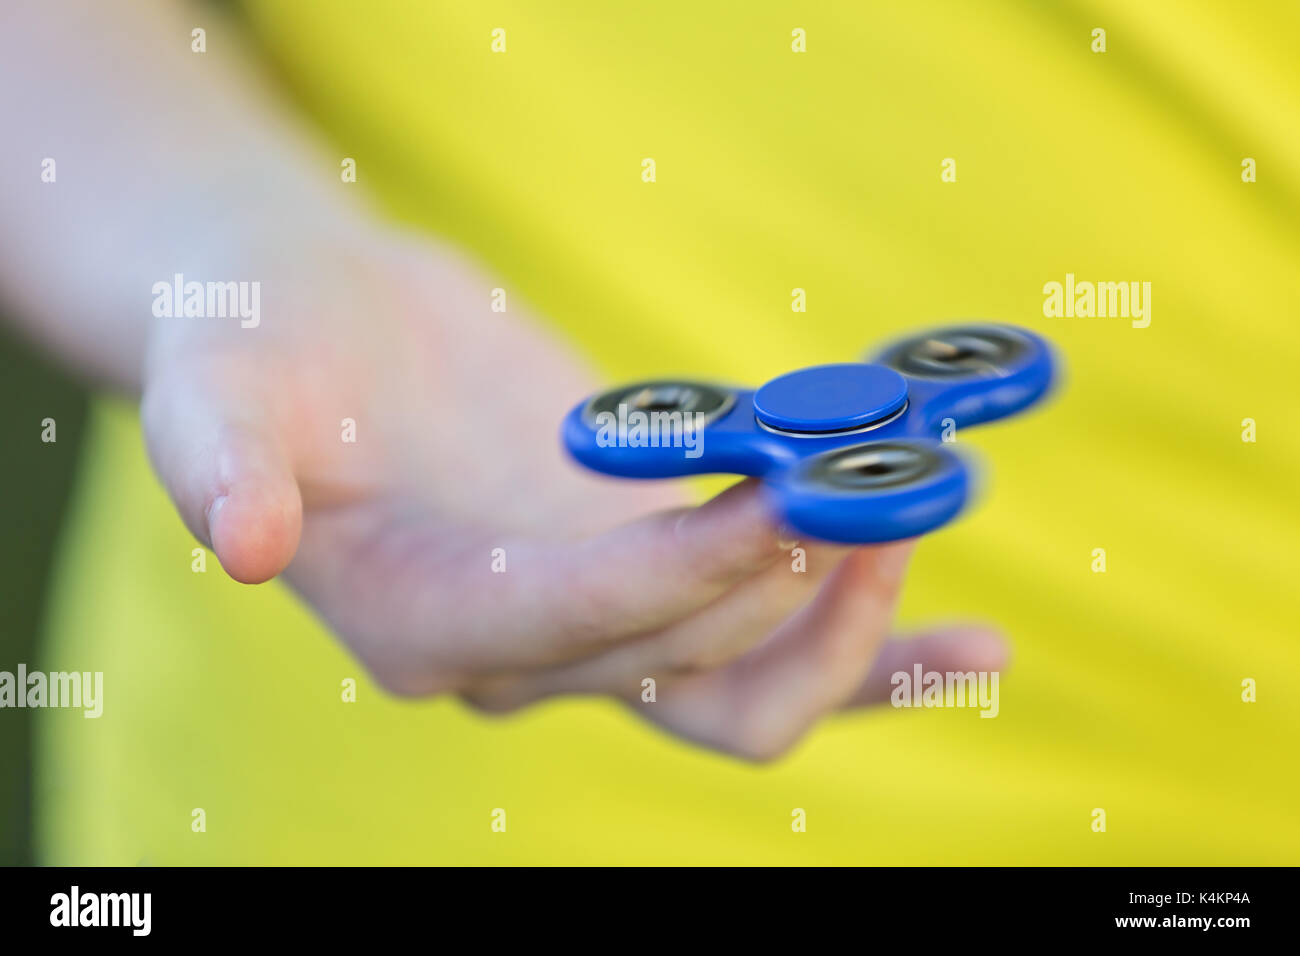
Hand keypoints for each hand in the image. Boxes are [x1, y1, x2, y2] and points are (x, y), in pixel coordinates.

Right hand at [140, 227, 1006, 760]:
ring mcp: (593, 631)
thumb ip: (220, 462)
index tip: (781, 499)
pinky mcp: (648, 586)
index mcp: (419, 622)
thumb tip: (243, 542)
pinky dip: (874, 658)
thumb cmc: (261, 347)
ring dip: (850, 634)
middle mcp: (516, 655)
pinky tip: (969, 644)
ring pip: (746, 694)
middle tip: (876, 490)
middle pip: (682, 669)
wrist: (321, 334)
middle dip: (787, 588)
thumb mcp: (217, 383)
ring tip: (932, 547)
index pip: (570, 623)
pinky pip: (775, 651)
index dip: (679, 575)